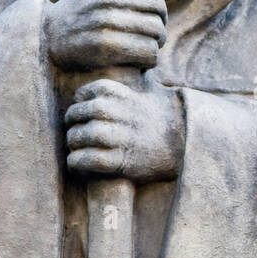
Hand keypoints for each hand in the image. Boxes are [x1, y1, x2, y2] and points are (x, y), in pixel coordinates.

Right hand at [44, 0, 166, 72]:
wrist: (45, 38)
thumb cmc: (76, 14)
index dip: (154, 3)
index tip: (148, 16)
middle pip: (158, 10)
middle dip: (160, 24)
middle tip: (154, 36)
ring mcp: (107, 21)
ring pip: (156, 32)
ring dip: (156, 43)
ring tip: (149, 48)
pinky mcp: (107, 46)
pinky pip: (148, 52)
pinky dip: (150, 59)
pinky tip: (141, 61)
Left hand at [64, 77, 184, 183]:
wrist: (183, 144)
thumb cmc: (159, 121)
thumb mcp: (143, 94)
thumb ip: (117, 92)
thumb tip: (87, 94)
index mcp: (121, 94)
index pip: (84, 93)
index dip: (80, 104)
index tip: (86, 113)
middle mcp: (118, 113)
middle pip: (77, 114)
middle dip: (72, 125)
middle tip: (76, 133)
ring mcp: (119, 137)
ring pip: (78, 137)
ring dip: (74, 145)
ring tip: (78, 149)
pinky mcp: (120, 161)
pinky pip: (86, 160)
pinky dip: (77, 163)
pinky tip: (80, 165)